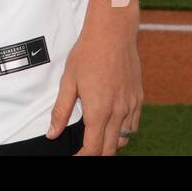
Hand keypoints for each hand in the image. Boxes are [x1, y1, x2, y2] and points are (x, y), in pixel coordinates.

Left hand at [47, 16, 142, 155]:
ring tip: (97, 137)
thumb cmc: (88, 53)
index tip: (74, 156)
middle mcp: (118, 112)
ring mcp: (131, 105)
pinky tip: (113, 123)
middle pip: (111, 149)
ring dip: (112, 144)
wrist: (113, 33)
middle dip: (97, 153)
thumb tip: (52, 132)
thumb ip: (60, 110)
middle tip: (84, 149)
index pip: (93, 149)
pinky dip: (124, 131)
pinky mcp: (138, 98)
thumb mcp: (68, 82)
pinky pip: (134, 125)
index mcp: (98, 111)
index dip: (82, 157)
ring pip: (125, 139)